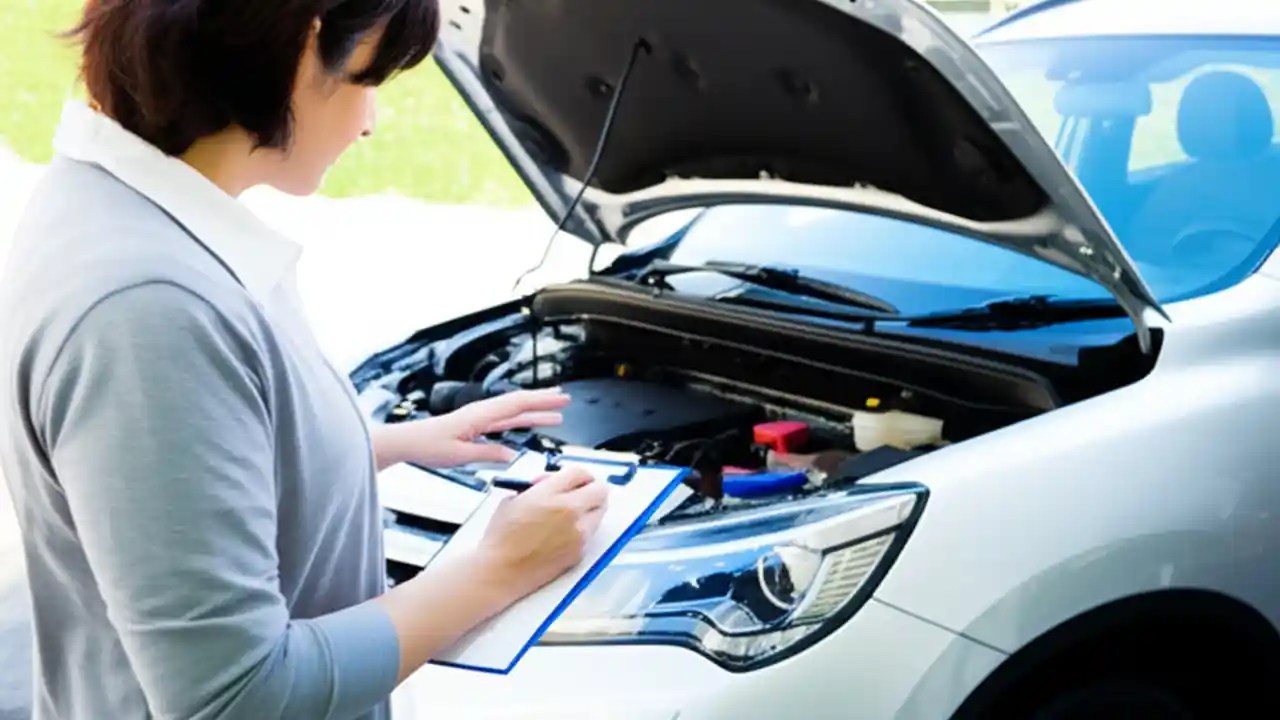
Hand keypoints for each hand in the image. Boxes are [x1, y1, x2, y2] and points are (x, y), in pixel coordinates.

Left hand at [371, 387, 569, 469]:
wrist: (408, 442)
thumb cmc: (428, 445)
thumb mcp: (460, 455)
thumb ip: (488, 453)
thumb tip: (512, 453)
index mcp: (480, 414)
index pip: (517, 404)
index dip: (541, 402)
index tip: (560, 400)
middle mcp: (482, 412)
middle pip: (519, 404)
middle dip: (543, 402)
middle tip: (565, 401)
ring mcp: (480, 418)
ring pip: (513, 413)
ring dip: (534, 413)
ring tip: (554, 416)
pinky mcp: (475, 426)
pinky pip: (504, 421)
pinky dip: (519, 421)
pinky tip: (527, 427)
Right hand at [478, 467, 609, 602]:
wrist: (501, 570)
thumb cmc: (501, 538)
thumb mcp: (514, 499)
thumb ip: (539, 488)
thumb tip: (552, 484)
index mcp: (550, 494)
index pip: (580, 473)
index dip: (577, 475)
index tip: (572, 479)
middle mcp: (569, 511)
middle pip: (600, 489)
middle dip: (590, 488)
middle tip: (580, 492)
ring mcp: (578, 533)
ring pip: (599, 512)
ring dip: (588, 508)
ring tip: (568, 514)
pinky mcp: (580, 552)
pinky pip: (591, 533)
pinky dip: (582, 529)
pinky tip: (563, 533)